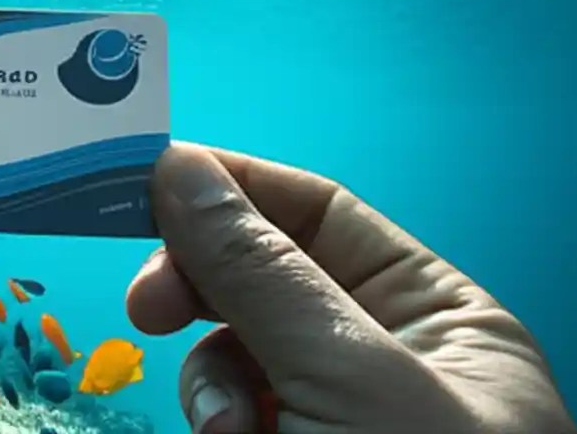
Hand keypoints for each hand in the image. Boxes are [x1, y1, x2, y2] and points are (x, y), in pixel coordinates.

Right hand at [127, 143, 576, 433]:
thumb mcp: (350, 379)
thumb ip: (261, 271)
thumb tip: (179, 167)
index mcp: (436, 315)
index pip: (316, 213)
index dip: (230, 187)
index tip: (140, 183)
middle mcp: (387, 361)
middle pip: (265, 279)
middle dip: (203, 290)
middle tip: (146, 309)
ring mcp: (336, 423)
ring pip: (235, 359)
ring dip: (212, 386)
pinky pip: (234, 418)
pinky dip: (220, 428)